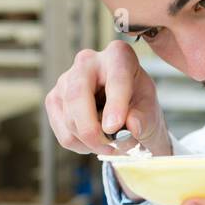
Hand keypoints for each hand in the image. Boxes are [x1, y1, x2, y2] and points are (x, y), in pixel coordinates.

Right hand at [45, 41, 171, 157]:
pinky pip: (63, 133)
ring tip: (110, 143)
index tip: (114, 127)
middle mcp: (87, 61)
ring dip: (91, 142)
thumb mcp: (150, 112)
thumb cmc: (139, 107)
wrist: (125, 113)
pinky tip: (95, 140)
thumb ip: (144, 119)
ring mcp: (65, 80)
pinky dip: (81, 145)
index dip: (115, 103)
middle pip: (78, 96)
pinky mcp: (53, 100)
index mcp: (118, 56)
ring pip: (70, 119)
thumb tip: (131, 126)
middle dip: (92, 130)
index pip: (116, 78)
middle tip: (110, 149)